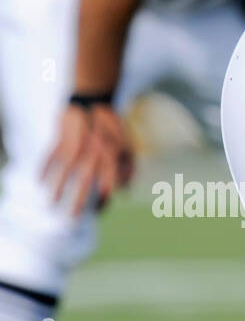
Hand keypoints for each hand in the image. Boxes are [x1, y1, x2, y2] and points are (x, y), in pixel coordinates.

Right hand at [42, 101, 133, 215]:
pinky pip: (50, 156)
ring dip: (56, 189)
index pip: (108, 184)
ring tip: (50, 204)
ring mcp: (76, 145)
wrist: (94, 101)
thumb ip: (130, 169)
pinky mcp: (61, 137)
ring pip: (64, 171)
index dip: (104, 199)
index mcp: (112, 156)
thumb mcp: (129, 146)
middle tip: (72, 219)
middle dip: (78, 202)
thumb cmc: (113, 129)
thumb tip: (126, 191)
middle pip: (84, 182)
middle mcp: (93, 153)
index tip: (99, 210)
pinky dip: (43, 168)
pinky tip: (38, 181)